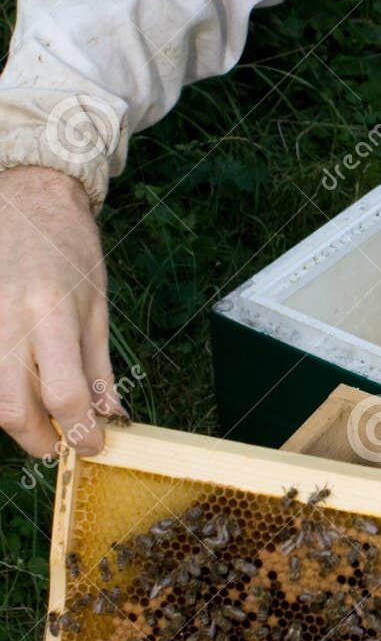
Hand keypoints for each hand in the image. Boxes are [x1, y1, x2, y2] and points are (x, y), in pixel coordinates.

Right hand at [0, 166, 121, 456]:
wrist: (26, 197)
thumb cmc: (67, 246)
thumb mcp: (97, 304)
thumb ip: (98, 365)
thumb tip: (110, 414)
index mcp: (52, 313)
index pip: (64, 394)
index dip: (80, 431)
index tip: (93, 444)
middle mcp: (8, 320)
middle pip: (12, 407)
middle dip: (36, 439)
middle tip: (57, 443)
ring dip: (13, 418)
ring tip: (37, 417)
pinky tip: (17, 385)